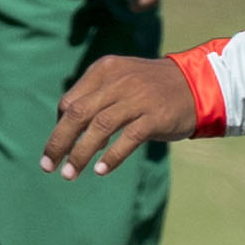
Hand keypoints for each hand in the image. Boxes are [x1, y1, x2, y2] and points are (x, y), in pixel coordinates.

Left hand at [42, 55, 195, 178]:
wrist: (197, 84)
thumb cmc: (152, 88)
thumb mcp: (121, 80)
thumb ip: (96, 99)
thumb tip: (68, 132)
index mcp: (105, 70)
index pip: (70, 101)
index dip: (59, 126)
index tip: (59, 147)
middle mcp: (119, 80)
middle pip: (78, 113)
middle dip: (59, 142)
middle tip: (48, 166)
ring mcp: (138, 98)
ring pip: (99, 127)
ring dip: (80, 154)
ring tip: (69, 174)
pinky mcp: (155, 116)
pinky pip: (127, 139)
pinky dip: (111, 157)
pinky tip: (100, 170)